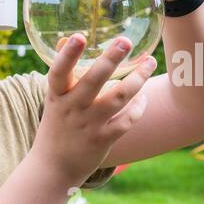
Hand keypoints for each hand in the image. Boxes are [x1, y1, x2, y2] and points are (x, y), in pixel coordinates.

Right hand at [32, 30, 155, 186]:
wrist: (54, 167)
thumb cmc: (57, 125)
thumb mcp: (54, 99)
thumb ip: (63, 72)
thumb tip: (66, 39)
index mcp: (57, 96)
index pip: (58, 72)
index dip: (68, 55)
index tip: (78, 36)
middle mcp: (72, 108)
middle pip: (93, 81)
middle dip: (111, 59)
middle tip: (126, 41)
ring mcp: (89, 125)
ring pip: (118, 97)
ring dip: (137, 78)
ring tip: (149, 62)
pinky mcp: (103, 140)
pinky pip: (127, 119)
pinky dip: (139, 106)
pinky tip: (144, 96)